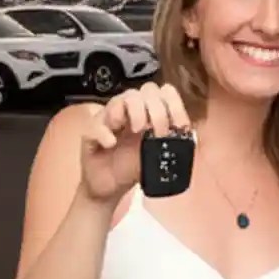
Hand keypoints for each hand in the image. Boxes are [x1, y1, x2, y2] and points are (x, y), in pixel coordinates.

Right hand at [78, 81, 191, 203]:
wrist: (109, 188)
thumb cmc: (132, 167)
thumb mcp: (158, 154)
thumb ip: (171, 141)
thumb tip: (187, 132)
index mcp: (147, 114)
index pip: (162, 91)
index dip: (173, 103)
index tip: (178, 125)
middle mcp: (128, 112)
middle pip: (144, 90)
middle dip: (156, 109)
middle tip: (157, 131)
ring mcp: (108, 120)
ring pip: (121, 98)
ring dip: (134, 112)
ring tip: (136, 131)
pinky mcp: (90, 134)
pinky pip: (95, 124)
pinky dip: (104, 132)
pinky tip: (111, 144)